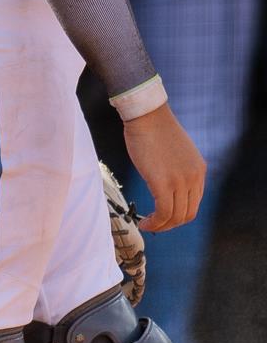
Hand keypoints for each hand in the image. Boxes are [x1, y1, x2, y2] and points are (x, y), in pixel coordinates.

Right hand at [122, 103, 205, 231]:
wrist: (147, 116)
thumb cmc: (153, 129)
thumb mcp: (175, 152)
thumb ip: (176, 168)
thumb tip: (164, 182)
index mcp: (199, 171)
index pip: (194, 203)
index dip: (178, 214)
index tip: (161, 215)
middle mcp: (194, 178)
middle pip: (188, 214)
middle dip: (170, 224)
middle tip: (153, 224)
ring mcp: (181, 181)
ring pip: (176, 216)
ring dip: (161, 226)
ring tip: (146, 225)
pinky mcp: (163, 183)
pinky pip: (163, 212)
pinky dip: (154, 222)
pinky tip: (143, 222)